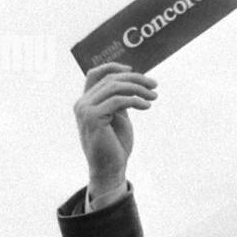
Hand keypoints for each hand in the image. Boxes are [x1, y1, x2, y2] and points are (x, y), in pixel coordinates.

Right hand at [73, 62, 157, 193]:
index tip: (133, 69)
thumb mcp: (118, 117)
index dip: (113, 67)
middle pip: (110, 79)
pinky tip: (147, 106)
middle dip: (135, 79)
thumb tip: (131, 81)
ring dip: (138, 89)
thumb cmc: (115, 145)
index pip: (95, 74)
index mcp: (86, 101)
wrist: (110, 168)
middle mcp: (81, 103)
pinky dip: (135, 100)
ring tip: (153, 97)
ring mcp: (85, 110)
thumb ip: (119, 99)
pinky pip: (118, 101)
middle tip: (154, 85)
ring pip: (114, 87)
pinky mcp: (93, 118)